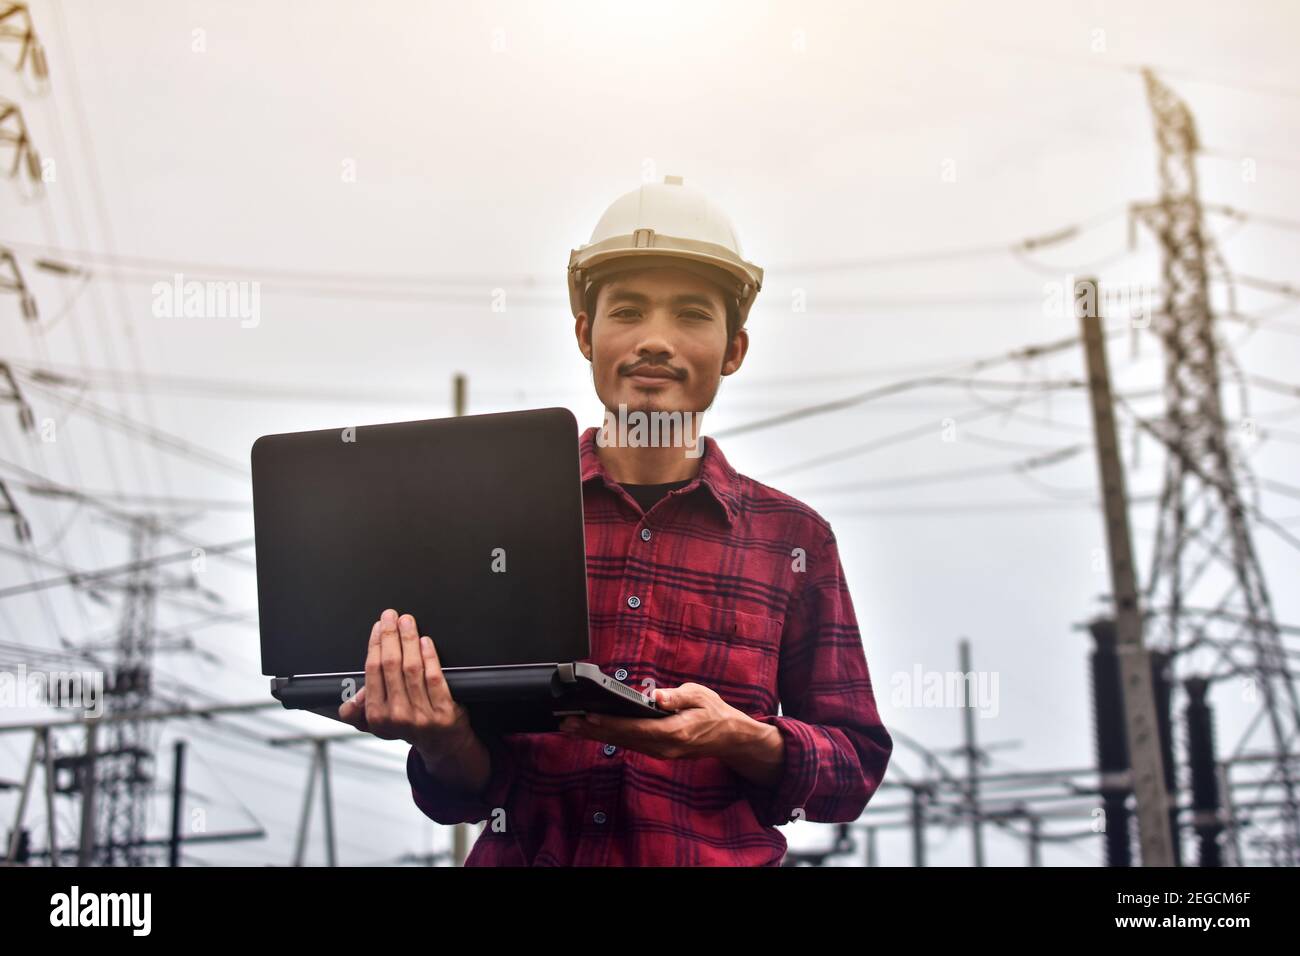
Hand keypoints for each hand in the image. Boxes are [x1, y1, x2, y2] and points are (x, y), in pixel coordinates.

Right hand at [338, 608, 476, 760]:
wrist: (442, 744)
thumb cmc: (410, 726)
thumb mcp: (381, 723)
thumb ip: (362, 710)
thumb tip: (347, 705)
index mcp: (377, 717)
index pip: (373, 671)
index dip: (375, 645)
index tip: (379, 626)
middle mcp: (397, 716)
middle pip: (391, 666)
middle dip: (390, 636)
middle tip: (392, 616)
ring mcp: (421, 715)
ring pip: (412, 669)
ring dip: (408, 640)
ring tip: (407, 622)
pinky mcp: (444, 711)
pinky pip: (435, 678)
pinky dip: (429, 657)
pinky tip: (425, 642)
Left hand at [559, 682, 744, 759]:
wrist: (729, 737)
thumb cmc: (715, 713)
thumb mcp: (700, 696)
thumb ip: (677, 696)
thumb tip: (656, 695)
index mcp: (674, 731)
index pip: (635, 728)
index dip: (610, 723)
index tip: (589, 717)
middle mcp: (663, 746)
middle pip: (622, 738)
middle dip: (593, 731)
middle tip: (567, 724)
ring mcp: (660, 751)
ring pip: (622, 743)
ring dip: (596, 736)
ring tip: (571, 729)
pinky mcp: (657, 751)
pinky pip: (629, 744)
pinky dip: (609, 738)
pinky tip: (593, 733)